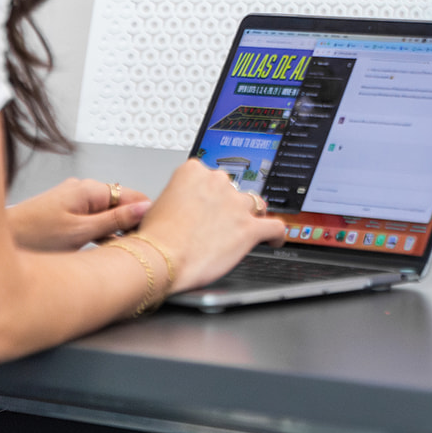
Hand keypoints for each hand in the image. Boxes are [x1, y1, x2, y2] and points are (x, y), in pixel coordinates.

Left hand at [8, 178, 152, 251]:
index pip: (134, 196)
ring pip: (105, 213)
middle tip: (126, 249)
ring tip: (105, 251)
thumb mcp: (81, 232)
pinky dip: (95, 232)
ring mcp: (72, 198)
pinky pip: (90, 218)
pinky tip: (90, 248)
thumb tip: (145, 208)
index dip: (144, 217)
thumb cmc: (31, 236)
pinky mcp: (63, 210)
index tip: (148, 236)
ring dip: (110, 231)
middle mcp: (82, 188)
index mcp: (90, 189)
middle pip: (120, 205)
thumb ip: (116, 219)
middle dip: (126, 226)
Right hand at [135, 160, 288, 290]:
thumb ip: (177, 198)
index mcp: (194, 172)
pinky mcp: (249, 228)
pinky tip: (273, 240)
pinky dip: (276, 234)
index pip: (210, 176)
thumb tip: (183, 208)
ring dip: (248, 217)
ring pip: (254, 205)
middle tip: (215, 224)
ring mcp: (236, 205)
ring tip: (240, 231)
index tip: (206, 204)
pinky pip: (275, 227)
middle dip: (227, 206)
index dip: (209, 194)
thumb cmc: (154, 239)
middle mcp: (218, 183)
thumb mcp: (156, 205)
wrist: (159, 260)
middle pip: (233, 189)